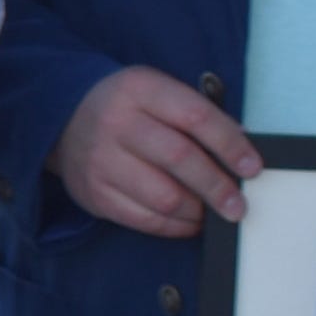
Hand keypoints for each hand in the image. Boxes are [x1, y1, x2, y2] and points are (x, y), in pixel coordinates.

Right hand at [51, 67, 257, 237]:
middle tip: (239, 206)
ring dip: (198, 211)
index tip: (252, 167)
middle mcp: (116, 123)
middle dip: (218, 187)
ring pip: (164, 196)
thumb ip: (196, 114)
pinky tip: (189, 221)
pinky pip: (144, 219)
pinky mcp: (94, 193)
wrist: (63, 119)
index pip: (196, 116)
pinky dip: (175, 226)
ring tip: (212, 213)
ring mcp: (101, 160)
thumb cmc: (127, 108)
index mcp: (139, 89)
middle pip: (180, 158)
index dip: (230, 144)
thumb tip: (241, 150)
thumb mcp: (157, 93)